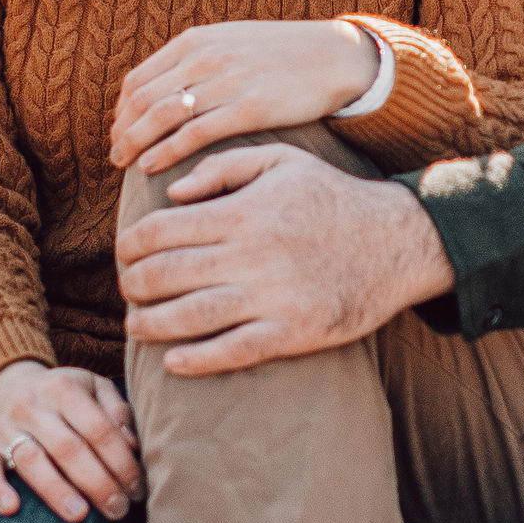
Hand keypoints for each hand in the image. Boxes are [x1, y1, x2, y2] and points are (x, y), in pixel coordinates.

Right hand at [0, 360, 140, 521]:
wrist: (5, 387)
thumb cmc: (63, 397)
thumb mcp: (93, 388)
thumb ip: (117, 411)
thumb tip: (132, 446)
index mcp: (63, 388)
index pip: (99, 429)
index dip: (121, 462)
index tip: (136, 490)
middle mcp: (31, 405)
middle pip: (68, 448)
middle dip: (98, 483)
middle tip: (119, 510)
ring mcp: (3, 426)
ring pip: (31, 460)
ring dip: (56, 491)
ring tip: (80, 515)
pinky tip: (12, 509)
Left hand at [110, 21, 379, 176]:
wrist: (333, 56)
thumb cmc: (281, 55)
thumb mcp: (230, 43)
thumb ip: (195, 60)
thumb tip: (163, 88)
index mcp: (196, 41)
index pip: (139, 79)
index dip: (121, 111)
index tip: (118, 133)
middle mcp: (205, 58)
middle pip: (143, 99)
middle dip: (121, 130)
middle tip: (114, 155)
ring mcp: (226, 82)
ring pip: (161, 116)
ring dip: (135, 143)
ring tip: (124, 165)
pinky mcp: (249, 107)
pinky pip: (193, 133)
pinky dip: (165, 151)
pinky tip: (152, 168)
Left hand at [113, 144, 454, 374]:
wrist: (398, 241)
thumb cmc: (332, 197)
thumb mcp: (280, 160)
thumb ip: (222, 167)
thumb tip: (173, 193)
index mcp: (242, 212)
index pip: (162, 230)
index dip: (131, 245)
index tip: (125, 253)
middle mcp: (251, 255)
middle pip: (166, 275)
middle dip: (133, 285)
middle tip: (127, 289)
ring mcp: (271, 297)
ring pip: (190, 317)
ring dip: (152, 325)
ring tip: (137, 326)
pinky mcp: (292, 333)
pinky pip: (232, 352)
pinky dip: (196, 360)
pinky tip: (173, 361)